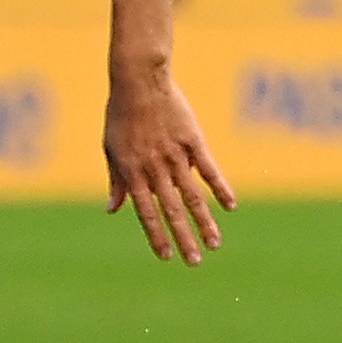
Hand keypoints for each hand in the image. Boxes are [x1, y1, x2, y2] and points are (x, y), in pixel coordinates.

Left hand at [103, 62, 235, 263]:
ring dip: (205, 222)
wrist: (139, 80)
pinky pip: (209, 169)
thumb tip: (112, 209)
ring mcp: (176, 155)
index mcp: (134, 172)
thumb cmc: (121, 114)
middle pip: (173, 210)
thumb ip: (117, 181)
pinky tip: (230, 206)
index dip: (156, 236)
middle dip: (184, 239)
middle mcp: (155, 168)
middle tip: (195, 262)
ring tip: (215, 244)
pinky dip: (220, 188)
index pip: (147, 212)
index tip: (166, 257)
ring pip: (193, 196)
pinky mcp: (193, 141)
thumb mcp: (111, 148)